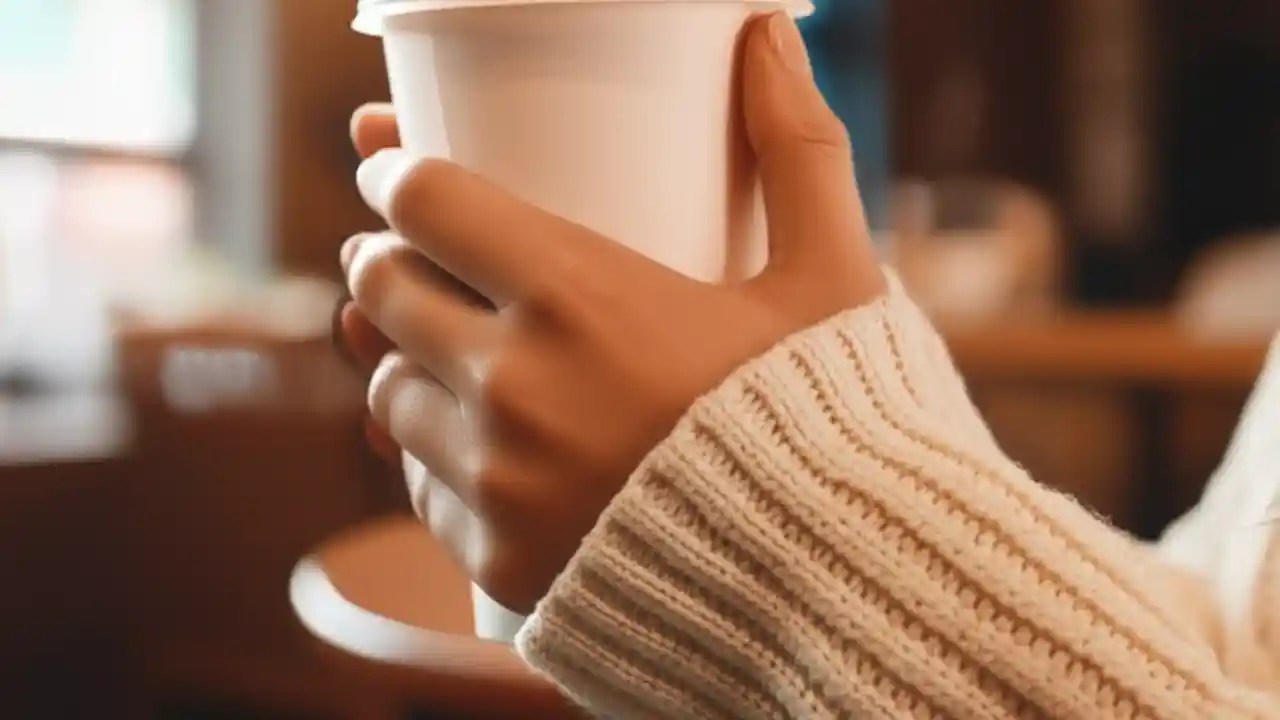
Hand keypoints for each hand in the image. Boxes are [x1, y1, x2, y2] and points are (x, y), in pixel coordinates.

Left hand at [341, 12, 884, 612]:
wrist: (837, 583)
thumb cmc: (836, 422)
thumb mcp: (832, 279)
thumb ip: (798, 150)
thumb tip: (769, 34)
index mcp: (581, 298)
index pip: (425, 204)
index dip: (399, 177)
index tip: (403, 175)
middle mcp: (515, 387)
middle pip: (381, 291)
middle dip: (386, 261)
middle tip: (413, 259)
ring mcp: (496, 481)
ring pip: (389, 392)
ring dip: (404, 360)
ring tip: (449, 354)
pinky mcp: (495, 557)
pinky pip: (422, 486)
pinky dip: (438, 456)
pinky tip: (483, 448)